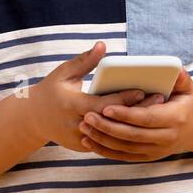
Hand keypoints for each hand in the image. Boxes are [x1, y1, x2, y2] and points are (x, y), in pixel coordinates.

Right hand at [27, 41, 147, 153]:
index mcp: (71, 105)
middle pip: (112, 120)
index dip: (124, 98)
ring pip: (112, 134)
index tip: (144, 90)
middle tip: (159, 101)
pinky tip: (143, 123)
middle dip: (136, 111)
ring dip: (134, 124)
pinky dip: (125, 132)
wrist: (33, 119)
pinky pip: (108, 141)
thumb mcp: (65, 72)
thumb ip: (85, 60)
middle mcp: (76, 125)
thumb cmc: (52, 90)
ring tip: (157, 112)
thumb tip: (103, 45)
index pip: (103, 103)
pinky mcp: (84, 147)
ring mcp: (80, 140)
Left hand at [78, 67, 192, 161]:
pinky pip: (123, 156)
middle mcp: (166, 138)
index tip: (106, 107)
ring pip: (124, 148)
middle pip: (132, 135)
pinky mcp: (147, 157)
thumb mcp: (188, 88)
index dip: (126, 114)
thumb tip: (175, 68)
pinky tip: (89, 141)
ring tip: (84, 126)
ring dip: (102, 139)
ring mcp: (156, 151)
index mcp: (175, 118)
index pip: (146, 118)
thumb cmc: (186, 103)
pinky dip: (105, 150)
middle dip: (108, 127)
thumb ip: (180, 78)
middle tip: (87, 116)